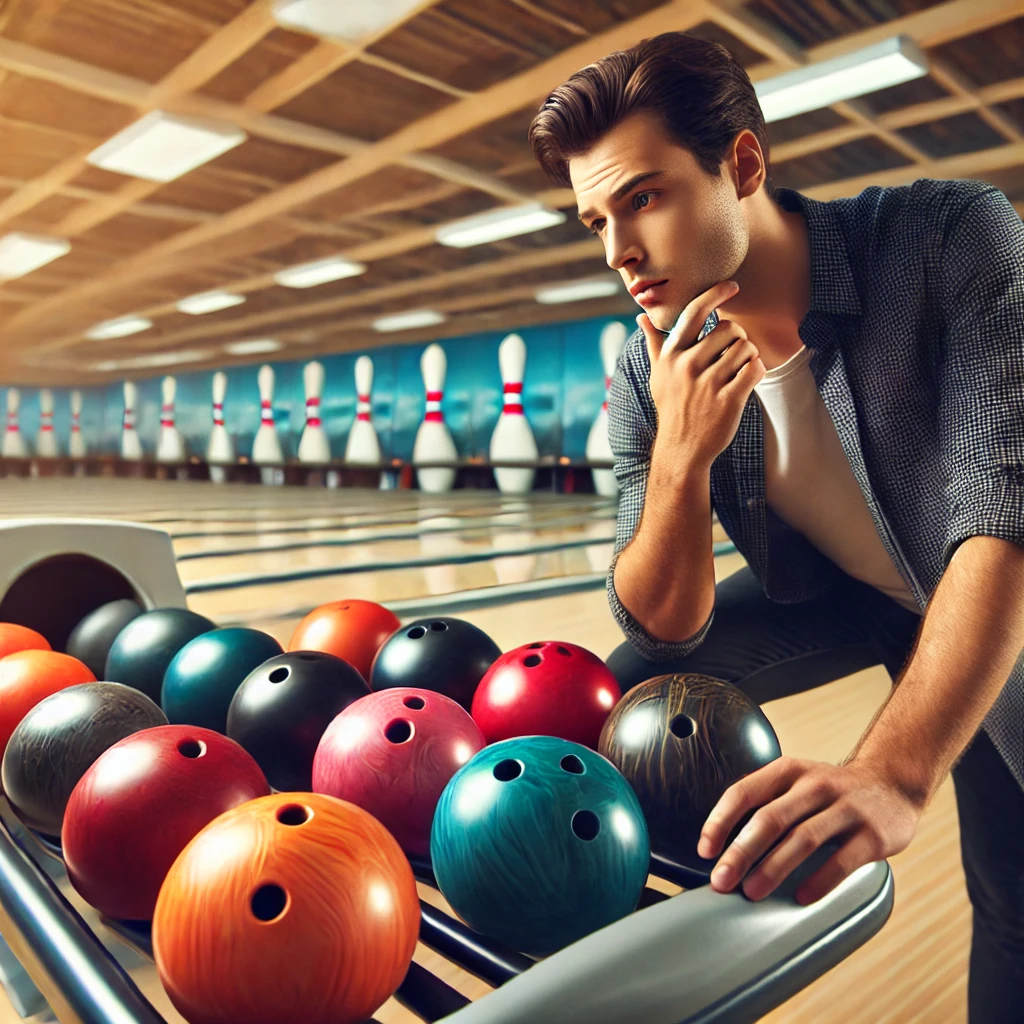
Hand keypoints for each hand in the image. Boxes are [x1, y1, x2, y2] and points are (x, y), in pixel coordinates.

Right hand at [637, 280, 764, 470]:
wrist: (681, 449)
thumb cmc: (671, 408)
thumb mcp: (658, 375)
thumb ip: (655, 344)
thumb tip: (641, 317)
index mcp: (672, 356)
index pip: (694, 312)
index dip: (716, 293)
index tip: (731, 286)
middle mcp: (688, 366)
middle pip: (729, 329)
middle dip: (737, 338)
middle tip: (732, 354)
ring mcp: (708, 383)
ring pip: (745, 348)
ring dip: (747, 356)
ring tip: (737, 371)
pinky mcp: (729, 399)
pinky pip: (755, 369)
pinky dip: (756, 371)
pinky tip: (746, 380)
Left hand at [697, 756, 922, 904]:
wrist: (892, 784)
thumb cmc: (831, 792)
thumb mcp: (796, 783)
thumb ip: (766, 804)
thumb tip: (723, 846)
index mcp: (788, 771)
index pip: (744, 792)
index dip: (720, 821)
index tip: (705, 850)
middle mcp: (815, 784)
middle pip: (770, 818)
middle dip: (741, 852)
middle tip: (721, 881)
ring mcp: (845, 808)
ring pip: (802, 839)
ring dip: (773, 868)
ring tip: (752, 892)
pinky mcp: (872, 834)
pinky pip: (842, 860)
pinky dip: (819, 880)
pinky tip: (801, 897)